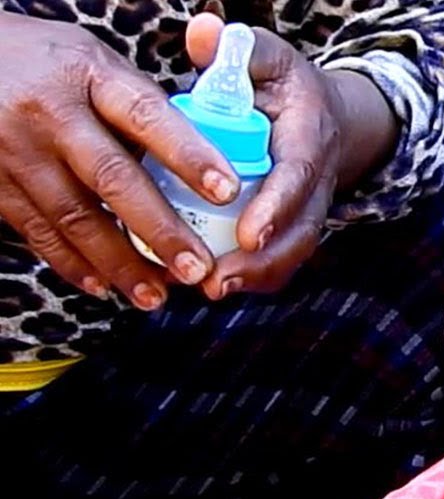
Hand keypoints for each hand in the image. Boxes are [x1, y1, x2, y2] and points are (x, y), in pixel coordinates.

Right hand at [0, 11, 238, 309]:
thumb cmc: (49, 64)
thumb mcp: (95, 64)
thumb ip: (139, 109)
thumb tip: (200, 169)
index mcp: (90, 74)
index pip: (148, 116)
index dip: (190, 156)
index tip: (227, 192)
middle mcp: (50, 112)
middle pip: (113, 178)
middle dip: (160, 230)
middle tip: (197, 268)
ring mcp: (16, 149)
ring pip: (75, 217)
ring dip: (120, 263)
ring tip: (157, 296)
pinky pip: (38, 230)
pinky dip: (73, 264)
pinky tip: (104, 286)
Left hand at [184, 14, 396, 298]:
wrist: (326, 117)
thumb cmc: (283, 84)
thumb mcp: (263, 55)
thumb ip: (235, 47)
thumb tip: (201, 34)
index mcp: (308, 136)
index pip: (298, 176)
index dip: (277, 208)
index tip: (250, 235)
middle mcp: (317, 180)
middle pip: (301, 231)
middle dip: (263, 262)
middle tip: (219, 280)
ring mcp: (309, 209)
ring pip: (294, 253)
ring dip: (257, 278)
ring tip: (213, 291)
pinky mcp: (296, 228)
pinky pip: (283, 260)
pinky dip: (256, 279)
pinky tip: (218, 289)